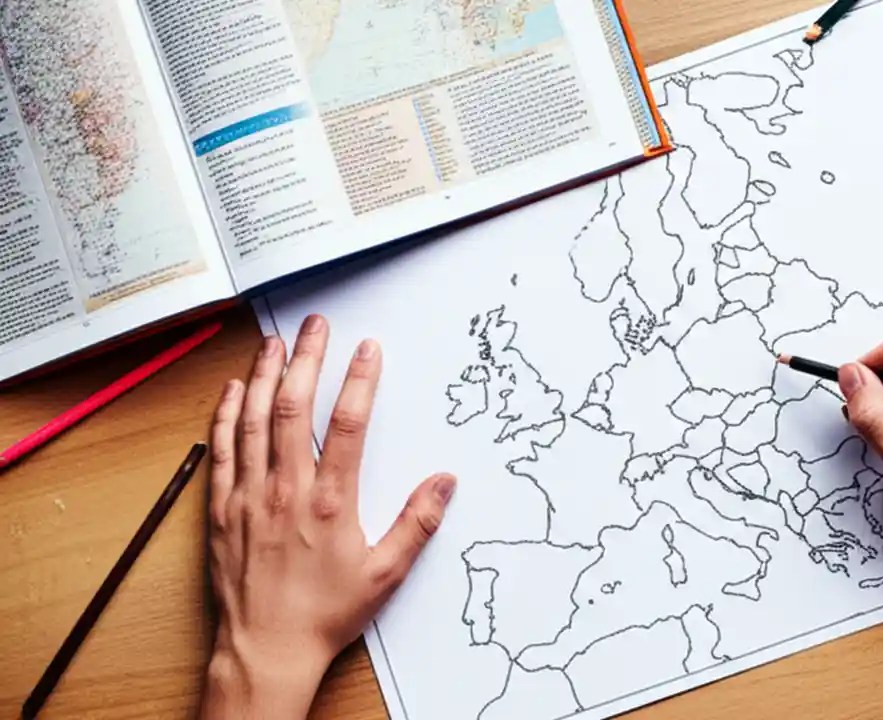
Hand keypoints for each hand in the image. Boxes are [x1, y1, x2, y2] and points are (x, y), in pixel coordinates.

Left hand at [203, 315, 455, 717]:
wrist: (267, 649)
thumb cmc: (325, 614)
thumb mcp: (386, 573)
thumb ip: (418, 523)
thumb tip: (445, 482)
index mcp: (330, 502)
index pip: (347, 425)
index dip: (358, 380)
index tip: (367, 349)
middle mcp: (286, 490)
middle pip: (293, 408)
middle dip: (305, 359)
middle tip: (314, 326)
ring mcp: (249, 496)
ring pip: (253, 420)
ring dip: (263, 376)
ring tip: (274, 343)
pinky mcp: (222, 509)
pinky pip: (220, 450)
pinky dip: (225, 415)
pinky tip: (232, 390)